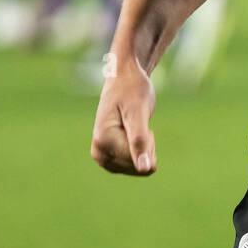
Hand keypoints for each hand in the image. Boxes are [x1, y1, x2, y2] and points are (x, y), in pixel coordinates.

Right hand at [90, 55, 156, 176]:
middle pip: (137, 166)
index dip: (148, 141)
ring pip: (137, 167)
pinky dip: (139, 149)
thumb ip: (140, 142)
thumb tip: (145, 170)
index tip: (138, 118)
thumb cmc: (132, 89)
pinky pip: (134, 165)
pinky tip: (131, 131)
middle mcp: (99, 153)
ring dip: (143, 146)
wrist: (123, 78)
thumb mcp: (139, 113)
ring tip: (133, 124)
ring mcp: (102, 157)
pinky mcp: (107, 157)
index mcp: (103, 142)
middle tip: (137, 120)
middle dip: (146, 145)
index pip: (139, 162)